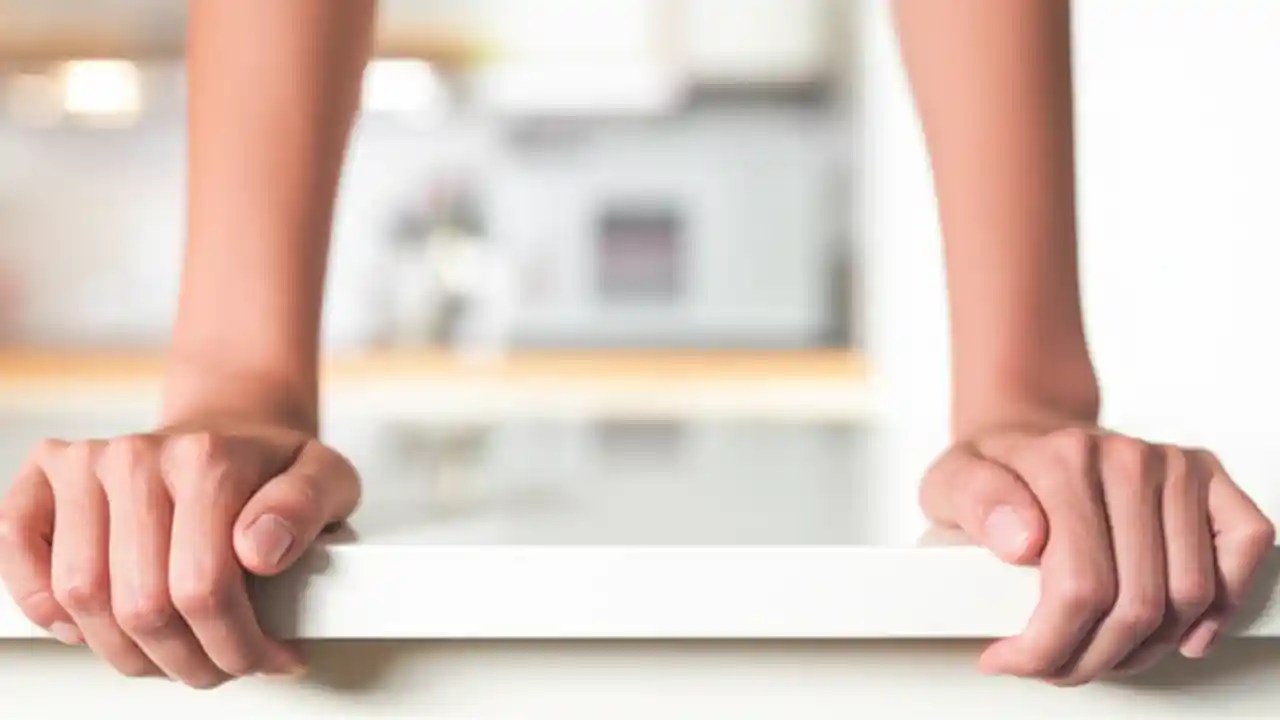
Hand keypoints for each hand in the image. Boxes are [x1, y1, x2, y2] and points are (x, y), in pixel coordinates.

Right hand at [0, 424, 359, 687]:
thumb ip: (306, 509)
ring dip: (127, 651)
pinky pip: (19, 553)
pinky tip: (95, 625)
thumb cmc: (273, 465)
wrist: (230, 425)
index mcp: (209, 457)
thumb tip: (259, 549)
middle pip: (141, 605)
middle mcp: (138, 455)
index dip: (235, 646)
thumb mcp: (326, 479)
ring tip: (174, 652)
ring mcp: (86, 463)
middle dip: (188, 660)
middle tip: (223, 664)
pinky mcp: (46, 474)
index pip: (204, 588)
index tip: (267, 659)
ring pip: (81, 597)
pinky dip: (46, 607)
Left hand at [920, 425, 1273, 684]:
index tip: (1013, 660)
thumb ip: (974, 502)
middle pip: (1136, 603)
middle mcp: (1126, 458)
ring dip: (1148, 646)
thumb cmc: (994, 467)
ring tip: (1101, 651)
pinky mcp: (1206, 477)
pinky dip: (1222, 602)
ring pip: (1189, 593)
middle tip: (1056, 666)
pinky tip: (1180, 630)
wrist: (1027, 429)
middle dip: (1092, 658)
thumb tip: (1022, 541)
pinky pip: (1243, 545)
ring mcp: (1172, 465)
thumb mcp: (951, 480)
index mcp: (1064, 459)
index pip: (1078, 588)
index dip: (1047, 646)